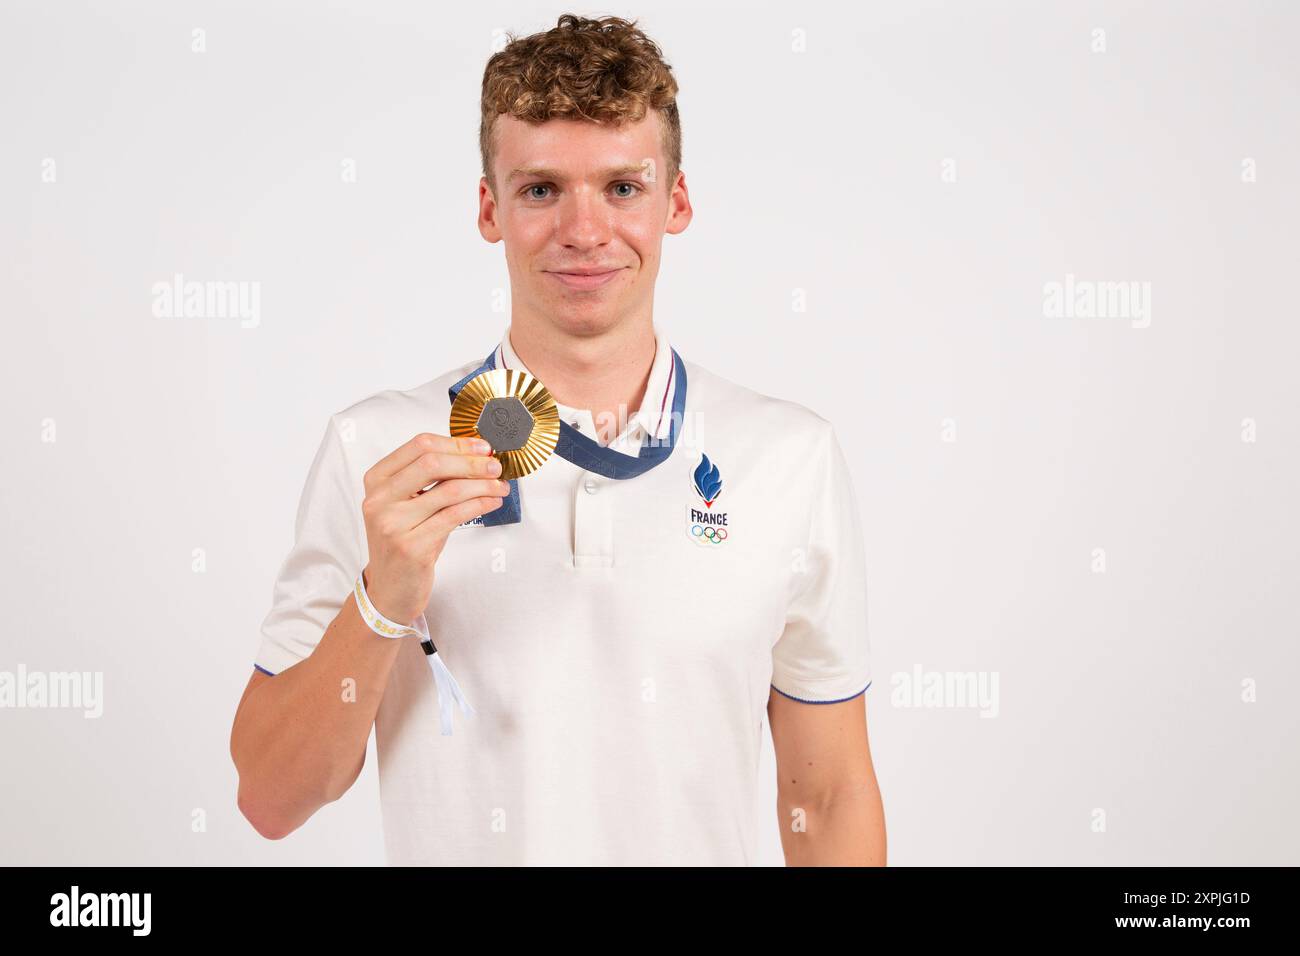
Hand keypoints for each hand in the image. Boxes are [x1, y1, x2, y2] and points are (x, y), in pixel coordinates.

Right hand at [359, 432, 507, 622]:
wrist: (389, 589)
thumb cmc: (405, 541)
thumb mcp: (408, 504)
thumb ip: (431, 479)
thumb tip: (474, 456)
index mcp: (377, 480)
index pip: (419, 446)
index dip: (456, 443)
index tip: (481, 447)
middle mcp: (379, 499)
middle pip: (433, 463)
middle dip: (471, 462)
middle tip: (495, 465)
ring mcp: (393, 524)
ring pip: (449, 491)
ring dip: (482, 485)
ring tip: (500, 486)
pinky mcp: (412, 547)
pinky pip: (455, 516)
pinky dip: (480, 505)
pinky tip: (491, 503)